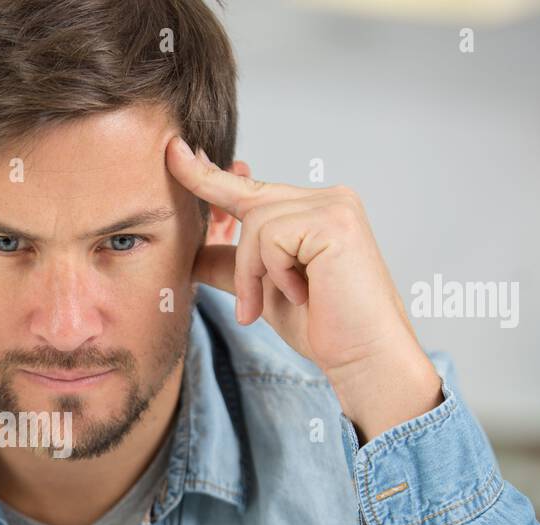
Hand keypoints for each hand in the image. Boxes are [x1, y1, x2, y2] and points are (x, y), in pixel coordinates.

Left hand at [166, 137, 441, 442]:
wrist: (363, 356)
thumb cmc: (324, 326)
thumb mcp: (263, 291)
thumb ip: (233, 266)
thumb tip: (194, 253)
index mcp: (312, 210)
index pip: (250, 189)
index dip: (207, 174)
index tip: (176, 152)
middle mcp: (327, 198)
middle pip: (248, 204)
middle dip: (242, 261)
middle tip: (250, 309)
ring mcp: (333, 205)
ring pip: (256, 224)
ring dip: (255, 275)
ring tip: (281, 306)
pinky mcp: (333, 220)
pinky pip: (272, 238)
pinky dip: (275, 273)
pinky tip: (304, 294)